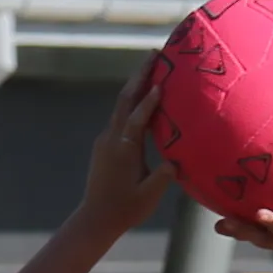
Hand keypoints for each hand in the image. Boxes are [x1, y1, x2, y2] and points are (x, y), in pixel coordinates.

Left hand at [79, 78, 173, 228]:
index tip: (162, 80)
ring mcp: (106, 140)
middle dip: (139, 75)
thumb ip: (163, 176)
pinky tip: (144, 99)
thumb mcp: (149, 195)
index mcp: (123, 149)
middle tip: (154, 54)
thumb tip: (177, 160)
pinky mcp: (105, 145)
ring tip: (152, 68)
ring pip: (121, 106)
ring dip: (135, 85)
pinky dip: (133, 103)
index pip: (137, 118)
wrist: (96, 218)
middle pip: (125, 100)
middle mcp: (111, 139)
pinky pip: (120, 117)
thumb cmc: (126, 209)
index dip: (150, 99)